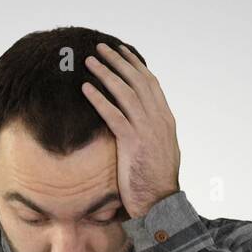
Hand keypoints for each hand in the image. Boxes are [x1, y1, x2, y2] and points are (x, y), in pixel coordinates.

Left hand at [81, 42, 180, 220]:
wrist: (161, 202)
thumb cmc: (157, 181)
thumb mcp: (159, 150)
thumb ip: (151, 132)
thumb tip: (139, 122)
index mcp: (165, 119)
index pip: (150, 83)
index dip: (135, 65)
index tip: (122, 53)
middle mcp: (158, 119)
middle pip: (137, 81)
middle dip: (118, 62)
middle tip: (101, 48)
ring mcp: (147, 130)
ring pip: (125, 93)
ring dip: (106, 74)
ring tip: (90, 61)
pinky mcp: (133, 142)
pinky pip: (113, 114)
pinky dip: (99, 99)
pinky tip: (85, 88)